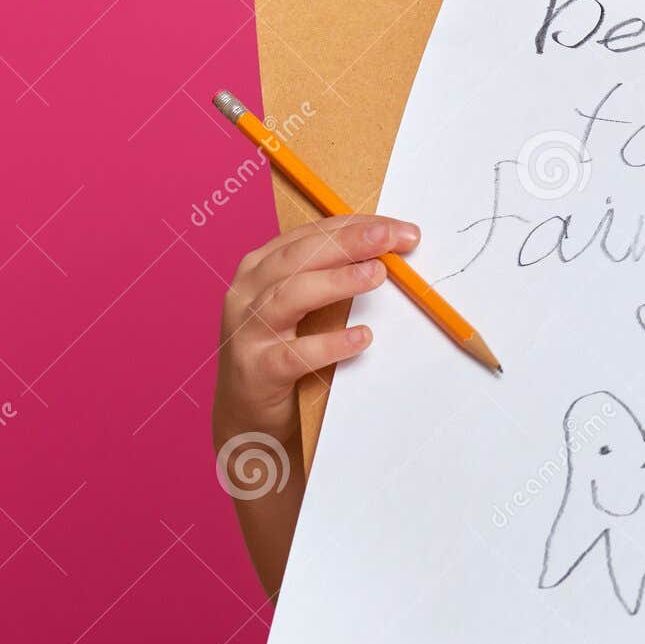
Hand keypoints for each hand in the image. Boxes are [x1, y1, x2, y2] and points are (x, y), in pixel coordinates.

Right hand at [213, 214, 419, 442]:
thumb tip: (389, 254)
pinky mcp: (257, 370)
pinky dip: (330, 343)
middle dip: (349, 242)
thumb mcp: (299, 306)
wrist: (245, 417)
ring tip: (377, 274)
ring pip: (291, 295)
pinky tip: (362, 337)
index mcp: (261, 267)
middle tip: (391, 238)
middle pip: (301, 256)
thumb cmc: (280, 349)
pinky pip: (295, 354)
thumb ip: (330, 277)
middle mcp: (248, 292)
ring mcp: (248, 331)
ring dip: (337, 282)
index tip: (399, 229)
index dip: (356, 227)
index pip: (313, 234)